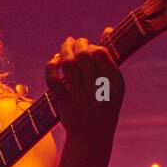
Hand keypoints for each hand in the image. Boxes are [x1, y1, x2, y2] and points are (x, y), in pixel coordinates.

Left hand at [45, 33, 124, 151]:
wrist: (92, 138)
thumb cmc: (104, 105)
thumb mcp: (114, 85)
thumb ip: (109, 58)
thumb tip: (106, 29)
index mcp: (115, 84)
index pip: (101, 53)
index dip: (93, 46)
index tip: (90, 47)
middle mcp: (99, 90)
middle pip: (84, 55)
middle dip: (77, 43)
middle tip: (75, 42)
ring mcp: (81, 98)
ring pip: (68, 63)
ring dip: (64, 49)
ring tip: (65, 45)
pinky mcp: (65, 104)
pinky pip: (53, 79)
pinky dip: (51, 65)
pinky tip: (54, 61)